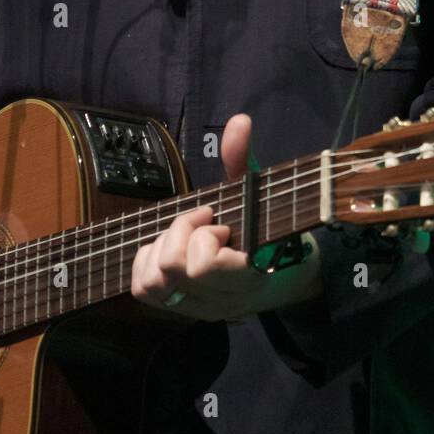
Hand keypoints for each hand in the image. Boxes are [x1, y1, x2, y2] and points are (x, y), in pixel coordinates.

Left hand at [131, 113, 322, 320]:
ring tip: (186, 236)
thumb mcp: (262, 195)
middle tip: (203, 222)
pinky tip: (170, 247)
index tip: (220, 220)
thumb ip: (244, 160)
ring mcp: (200, 309)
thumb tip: (238, 122)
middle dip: (180, 232)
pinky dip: (148, 262)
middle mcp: (222, 299)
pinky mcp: (183, 311)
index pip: (204, 265)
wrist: (290, 278)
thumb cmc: (276, 233)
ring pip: (153, 281)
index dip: (203, 235)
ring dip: (162, 248)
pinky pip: (143, 289)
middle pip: (172, 267)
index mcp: (248, 275)